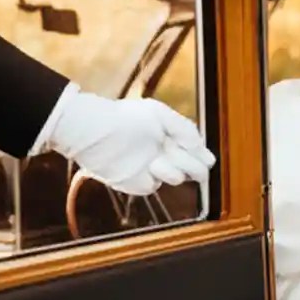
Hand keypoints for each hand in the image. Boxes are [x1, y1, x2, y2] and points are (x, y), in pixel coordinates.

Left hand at [42, 87, 215, 195]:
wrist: (96, 131)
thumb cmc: (126, 118)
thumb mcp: (161, 114)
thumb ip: (186, 129)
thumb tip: (202, 148)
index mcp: (174, 139)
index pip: (200, 153)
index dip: (202, 154)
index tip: (197, 149)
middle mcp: (167, 156)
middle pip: (198, 170)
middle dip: (193, 164)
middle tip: (178, 153)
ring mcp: (154, 171)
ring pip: (180, 178)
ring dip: (174, 168)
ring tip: (158, 157)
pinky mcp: (139, 183)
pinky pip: (157, 185)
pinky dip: (157, 176)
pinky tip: (150, 165)